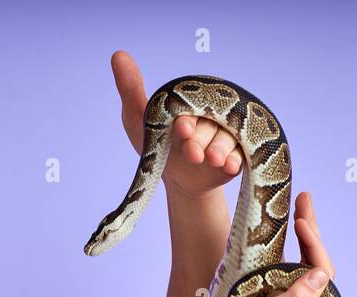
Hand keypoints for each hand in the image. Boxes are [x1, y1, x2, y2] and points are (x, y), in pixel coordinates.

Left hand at [112, 50, 241, 199]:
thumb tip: (117, 54)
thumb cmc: (156, 146)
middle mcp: (212, 119)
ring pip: (227, 138)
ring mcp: (225, 138)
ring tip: (211, 159)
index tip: (180, 128)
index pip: (195, 106)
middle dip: (201, 138)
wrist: (175, 182)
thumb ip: (131, 89)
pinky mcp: (235, 157)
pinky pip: (239, 156)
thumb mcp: (138, 119)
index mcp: (193, 106)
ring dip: (219, 149)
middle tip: (192, 153)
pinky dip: (235, 160)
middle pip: (212, 123)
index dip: (189, 118)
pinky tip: (229, 166)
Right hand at [192, 192, 336, 296]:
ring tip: (297, 208)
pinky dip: (283, 251)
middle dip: (310, 230)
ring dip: (299, 236)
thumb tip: (321, 273)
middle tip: (304, 197)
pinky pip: (283, 272)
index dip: (314, 242)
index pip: (321, 269)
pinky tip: (278, 237)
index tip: (301, 221)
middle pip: (313, 262)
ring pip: (300, 264)